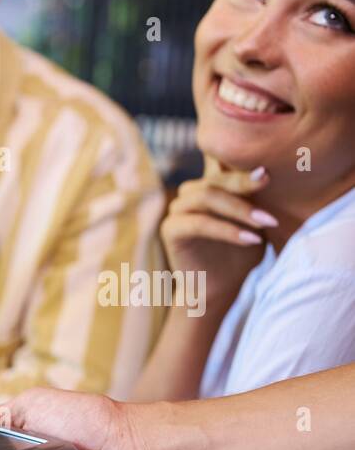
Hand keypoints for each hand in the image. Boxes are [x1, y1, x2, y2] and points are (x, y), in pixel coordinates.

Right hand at [161, 157, 274, 318]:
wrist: (221, 288)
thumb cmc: (243, 252)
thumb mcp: (256, 220)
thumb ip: (258, 197)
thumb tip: (280, 171)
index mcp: (210, 185)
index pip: (220, 162)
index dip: (239, 161)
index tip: (268, 168)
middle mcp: (190, 193)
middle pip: (215, 177)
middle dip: (243, 181)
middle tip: (268, 182)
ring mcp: (177, 210)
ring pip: (206, 196)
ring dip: (239, 208)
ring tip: (266, 222)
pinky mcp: (170, 230)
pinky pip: (199, 223)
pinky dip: (227, 230)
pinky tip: (250, 239)